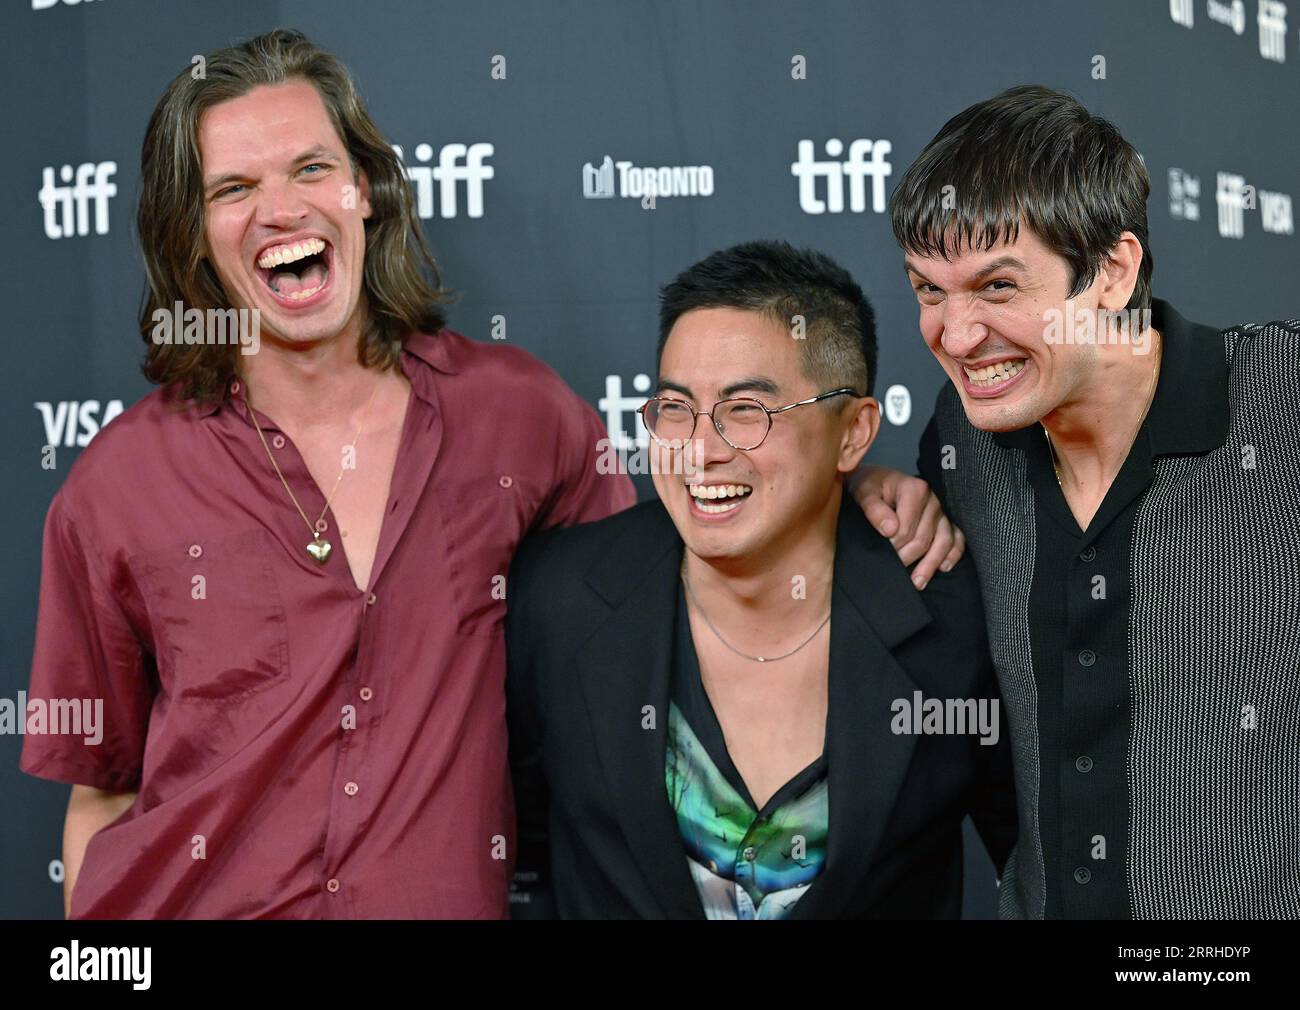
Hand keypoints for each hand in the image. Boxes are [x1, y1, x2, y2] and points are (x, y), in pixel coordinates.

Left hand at [847, 465, 964, 588]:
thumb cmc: (871, 486)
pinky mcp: (947, 519)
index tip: (882, 554)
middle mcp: (933, 499)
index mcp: (914, 489)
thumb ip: (874, 510)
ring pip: (943, 541)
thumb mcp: (864, 493)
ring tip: (917, 582)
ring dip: (931, 564)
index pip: (906, 529)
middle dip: (907, 558)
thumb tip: (890, 530)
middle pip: (923, 538)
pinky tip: (943, 568)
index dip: (893, 546)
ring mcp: (942, 510)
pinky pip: (957, 538)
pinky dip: (952, 554)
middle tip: (892, 569)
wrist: (878, 481)